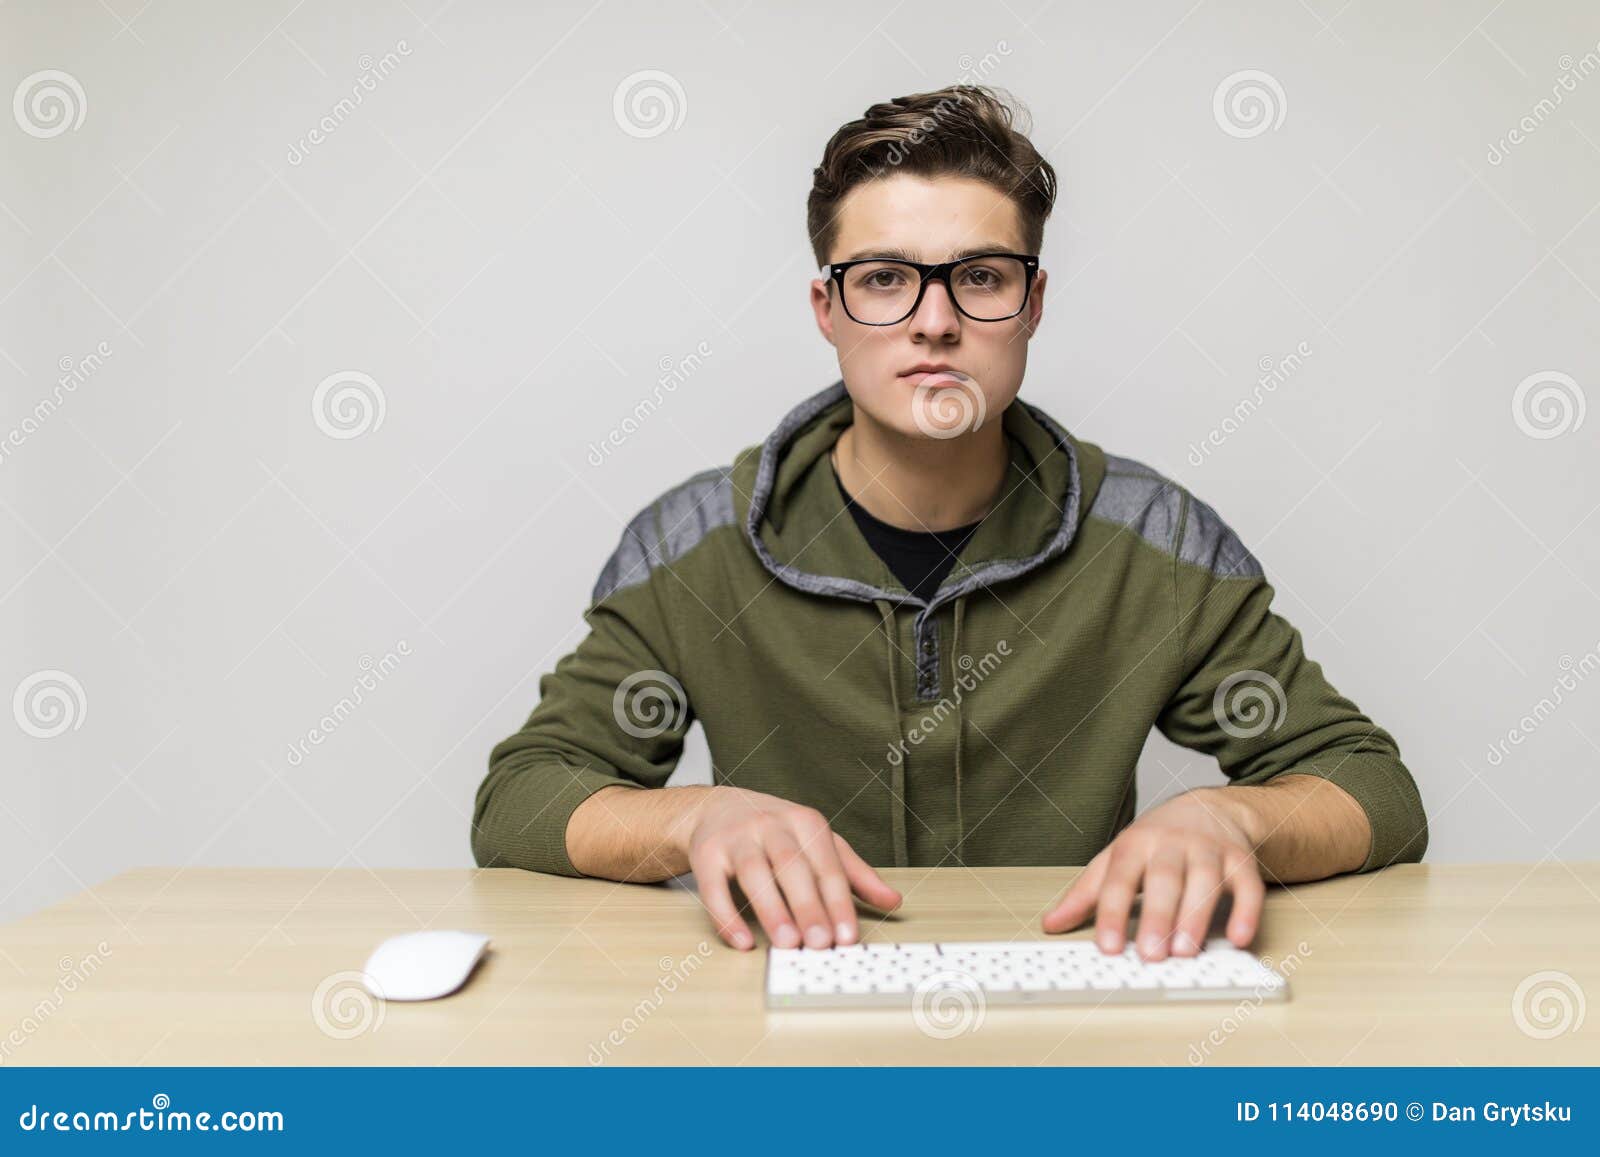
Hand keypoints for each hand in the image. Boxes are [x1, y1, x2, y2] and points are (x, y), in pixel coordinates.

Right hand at [681, 787, 901, 950]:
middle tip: (819, 943)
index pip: (826, 865)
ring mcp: (736, 838)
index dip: (838, 902)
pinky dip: (726, 916)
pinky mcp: (706, 853)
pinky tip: (740, 941)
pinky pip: (713, 887)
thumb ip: (854, 875)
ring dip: (771, 909)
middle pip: (791, 865)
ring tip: (786, 943)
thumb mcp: (819, 844)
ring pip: (753, 872)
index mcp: (806, 822)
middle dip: (807, 905)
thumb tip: (894, 902)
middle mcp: (771, 825)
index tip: (847, 936)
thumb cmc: (777, 833)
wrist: (717, 808)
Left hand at [1040, 789, 1264, 959]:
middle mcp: (1172, 844)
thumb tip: (1051, 924)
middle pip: (1164, 880)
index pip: (1119, 879)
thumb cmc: (1157, 841)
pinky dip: (1246, 912)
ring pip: (1204, 882)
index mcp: (1135, 845)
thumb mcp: (1116, 858)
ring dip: (1196, 917)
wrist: (1209, 807)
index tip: (1108, 947)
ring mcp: (1209, 851)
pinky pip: (1247, 885)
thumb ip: (1086, 893)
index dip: (1113, 914)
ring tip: (1185, 952)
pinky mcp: (1241, 861)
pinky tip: (1239, 937)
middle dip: (1158, 917)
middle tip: (1151, 955)